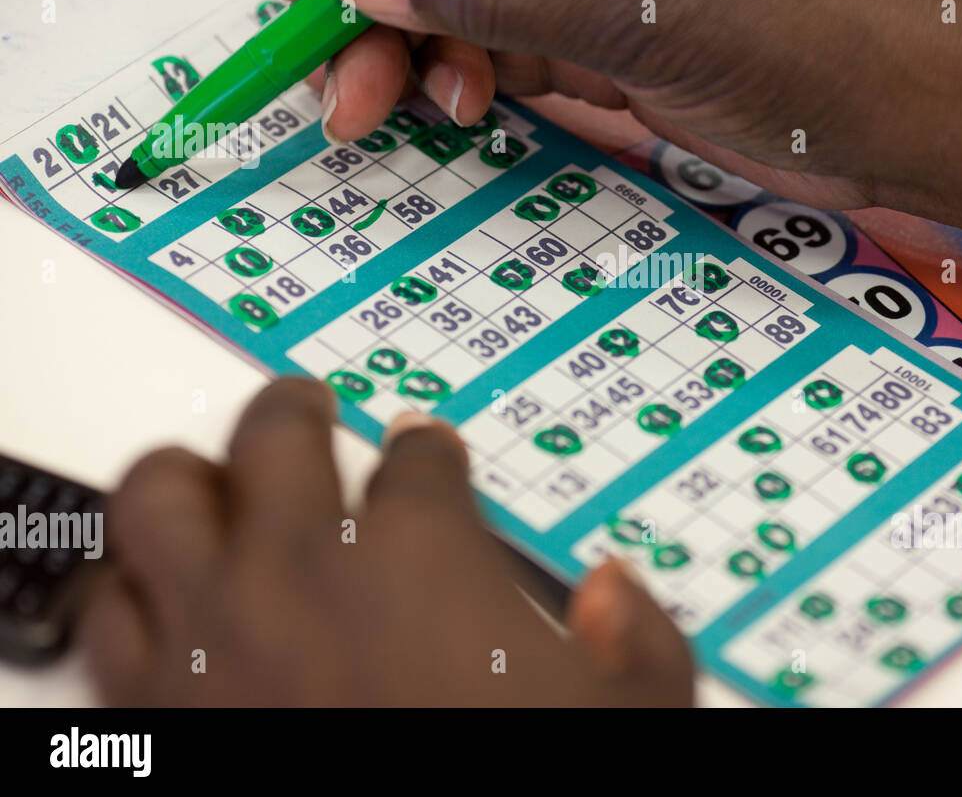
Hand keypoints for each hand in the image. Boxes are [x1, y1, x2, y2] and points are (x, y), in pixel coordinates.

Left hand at [80, 379, 692, 705]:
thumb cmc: (518, 779)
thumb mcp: (636, 714)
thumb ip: (640, 641)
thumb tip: (617, 593)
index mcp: (422, 551)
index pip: (418, 459)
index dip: (428, 452)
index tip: (427, 457)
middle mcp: (304, 567)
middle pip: (275, 432)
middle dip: (295, 412)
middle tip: (305, 411)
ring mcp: (215, 629)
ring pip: (160, 497)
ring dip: (191, 484)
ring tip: (216, 484)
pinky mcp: (152, 706)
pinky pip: (110, 614)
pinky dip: (136, 595)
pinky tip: (166, 600)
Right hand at [282, 0, 961, 211]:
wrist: (919, 119)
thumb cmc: (830, 29)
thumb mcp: (647, 6)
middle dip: (389, 4)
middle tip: (337, 81)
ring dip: (428, 53)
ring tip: (399, 108)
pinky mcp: (621, 33)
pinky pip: (520, 46)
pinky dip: (481, 80)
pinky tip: (462, 108)